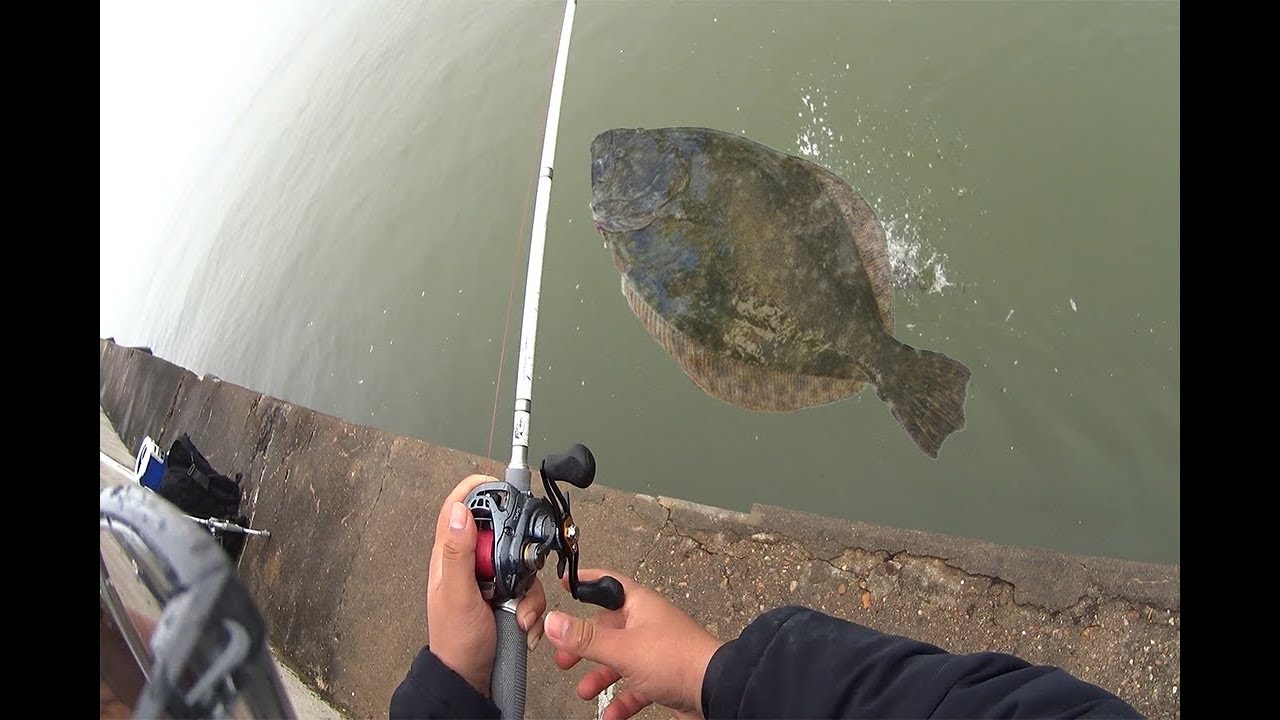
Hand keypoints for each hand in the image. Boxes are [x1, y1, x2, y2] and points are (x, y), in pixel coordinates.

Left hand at [426, 474, 546, 695]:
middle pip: (501, 532)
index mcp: (450, 556)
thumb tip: (460, 510)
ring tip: (517, 611)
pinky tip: (523, 623)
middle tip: (517, 573)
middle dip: (517, 552)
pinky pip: (530, 588)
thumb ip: (458, 553)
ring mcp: (491, 579)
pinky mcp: (508, 595)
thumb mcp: (457, 596)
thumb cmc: (455, 642)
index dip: (476, 489)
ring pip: (521, 562)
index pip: (459, 507)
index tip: (499, 484)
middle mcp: (471, 563)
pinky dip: (532, 607)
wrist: (471, 679)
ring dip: (527, 590)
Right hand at [543, 569, 723, 719]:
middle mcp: (647, 624)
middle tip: (564, 657)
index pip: (606, 584)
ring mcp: (656, 651)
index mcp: (639, 605)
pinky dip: (621, 700)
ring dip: (600, 676)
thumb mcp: (622, 649)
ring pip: (620, 660)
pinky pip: (636, 686)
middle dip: (584, 645)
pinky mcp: (664, 676)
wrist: (715, 690)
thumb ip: (585, 638)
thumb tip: (552, 621)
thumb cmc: (677, 659)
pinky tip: (611, 715)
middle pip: (607, 628)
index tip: (565, 582)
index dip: (584, 581)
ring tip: (585, 690)